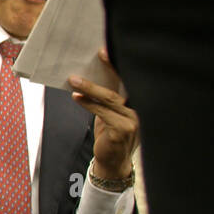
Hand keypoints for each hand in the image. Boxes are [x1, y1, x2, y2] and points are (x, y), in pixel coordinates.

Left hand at [68, 49, 138, 177]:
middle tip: (94, 56)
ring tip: (73, 80)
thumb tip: (85, 78)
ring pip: (110, 98)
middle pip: (119, 86)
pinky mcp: (123, 129)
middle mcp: (140, 109)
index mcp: (137, 102)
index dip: (116, 65)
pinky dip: (88, 104)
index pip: (128, 80)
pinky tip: (76, 98)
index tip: (104, 50)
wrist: (113, 162)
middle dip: (106, 69)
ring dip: (90, 88)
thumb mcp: (109, 113)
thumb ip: (105, 98)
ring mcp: (134, 119)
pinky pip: (103, 112)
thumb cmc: (110, 134)